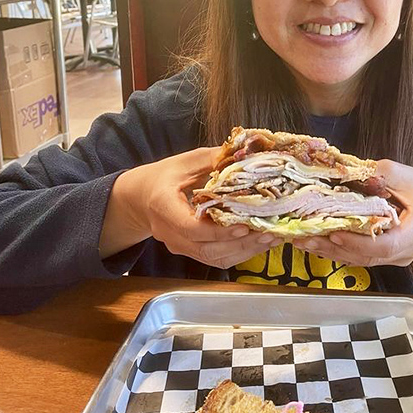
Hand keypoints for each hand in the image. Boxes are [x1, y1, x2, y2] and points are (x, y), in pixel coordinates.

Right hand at [100, 147, 281, 266]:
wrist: (141, 198)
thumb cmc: (164, 176)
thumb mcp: (186, 162)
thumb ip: (214, 160)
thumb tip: (246, 152)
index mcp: (164, 206)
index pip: (191, 228)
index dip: (219, 231)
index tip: (244, 225)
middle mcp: (170, 233)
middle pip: (208, 248)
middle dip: (242, 243)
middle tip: (269, 232)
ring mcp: (180, 246)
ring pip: (215, 258)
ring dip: (245, 251)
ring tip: (271, 238)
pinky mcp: (191, 251)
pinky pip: (217, 259)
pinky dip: (240, 253)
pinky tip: (260, 243)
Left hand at [293, 159, 412, 266]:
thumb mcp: (402, 173)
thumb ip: (374, 175)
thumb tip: (340, 172)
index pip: (387, 245)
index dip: (358, 242)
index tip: (334, 232)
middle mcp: (411, 249)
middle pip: (370, 256)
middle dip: (335, 248)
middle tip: (305, 238)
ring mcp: (401, 258)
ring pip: (363, 261)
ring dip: (332, 251)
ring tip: (303, 241)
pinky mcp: (390, 259)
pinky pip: (363, 258)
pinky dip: (340, 251)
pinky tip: (319, 243)